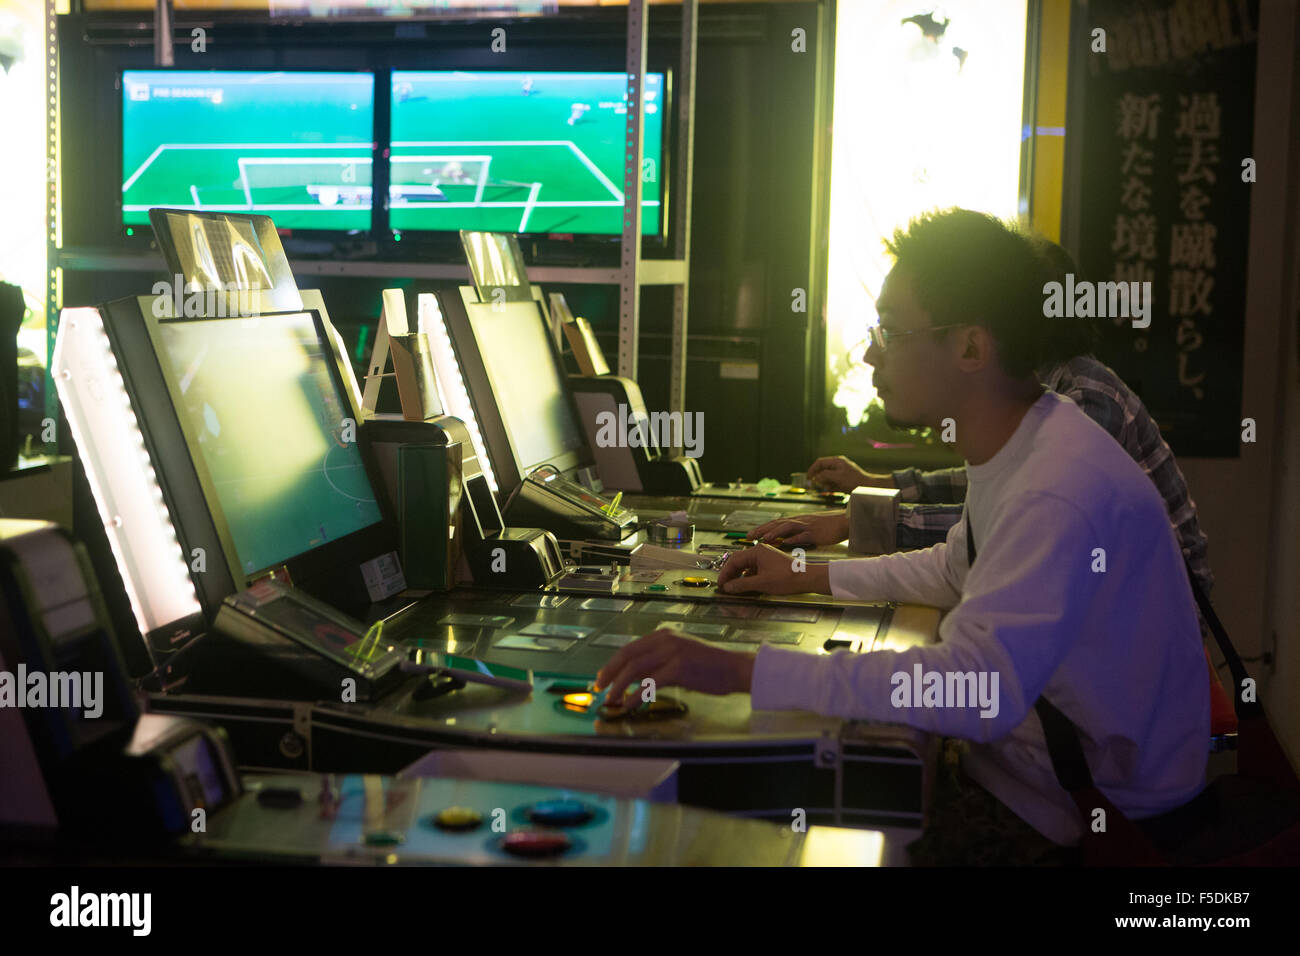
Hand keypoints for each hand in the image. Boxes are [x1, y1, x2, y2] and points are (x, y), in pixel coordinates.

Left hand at [594, 629, 754, 702]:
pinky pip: (650, 683)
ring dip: (619, 686)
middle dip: (609, 673)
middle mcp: (665, 639)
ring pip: (635, 669)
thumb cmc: (709, 666)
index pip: (630, 648)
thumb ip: (658, 660)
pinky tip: (630, 705)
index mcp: (663, 635)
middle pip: (628, 656)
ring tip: (612, 701)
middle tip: (599, 689)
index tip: (602, 679)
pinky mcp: (679, 668)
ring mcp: (672, 652)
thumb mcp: (680, 655)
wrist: (735, 668)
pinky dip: (636, 695)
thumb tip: (633, 677)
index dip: (613, 664)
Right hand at [716, 544, 830, 595]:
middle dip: (731, 574)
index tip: (721, 584)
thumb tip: (728, 587)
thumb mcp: (761, 583)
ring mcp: (766, 557)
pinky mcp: (771, 564)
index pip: (734, 560)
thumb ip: (742, 584)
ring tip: (734, 587)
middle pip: (739, 561)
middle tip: (725, 586)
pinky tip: (747, 585)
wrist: (807, 578)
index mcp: (756, 551)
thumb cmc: (787, 578)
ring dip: (739, 576)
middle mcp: (760, 551)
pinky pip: (754, 569)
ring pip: (746, 566)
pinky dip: (748, 576)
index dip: (725, 573)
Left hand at [749, 510, 848, 547]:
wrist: (843, 521)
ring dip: (775, 533)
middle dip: (762, 530)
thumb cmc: (826, 526)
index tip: (749, 535)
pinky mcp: (816, 533)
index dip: (761, 528)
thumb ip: (795, 532)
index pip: (775, 523)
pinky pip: (804, 535)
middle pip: (777, 523)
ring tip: (764, 539)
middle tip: (748, 537)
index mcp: (796, 520)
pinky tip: (786, 543)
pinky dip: (795, 539)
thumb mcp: (807, 527)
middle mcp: (799, 521)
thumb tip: (782, 540)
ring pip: (787, 527)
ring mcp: (807, 526)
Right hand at [806, 455, 890, 492]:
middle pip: (823, 469)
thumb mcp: (838, 477)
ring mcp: (841, 472)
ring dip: (825, 483)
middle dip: (819, 477)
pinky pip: (833, 481)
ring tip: (828, 488)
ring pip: (827, 476)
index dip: (812, 469)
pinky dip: (831, 486)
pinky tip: (833, 490)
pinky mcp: (843, 479)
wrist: (867, 487)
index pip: (820, 462)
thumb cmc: (854, 480)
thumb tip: (816, 477)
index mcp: (837, 461)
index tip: (808, 478)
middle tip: (816, 485)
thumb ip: (825, 475)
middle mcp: (838, 465)